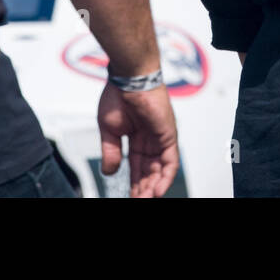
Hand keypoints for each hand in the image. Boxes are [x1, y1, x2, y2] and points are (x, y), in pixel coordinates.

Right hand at [97, 82, 179, 197]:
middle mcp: (152, 139)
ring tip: (145, 201)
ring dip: (153, 187)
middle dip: (143, 189)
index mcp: (137, 137)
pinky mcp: (169, 135)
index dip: (133, 183)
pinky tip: (156, 192)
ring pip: (160, 169)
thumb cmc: (117, 95)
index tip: (128, 197)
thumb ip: (111, 152)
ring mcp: (161, 137)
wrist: (129, 77)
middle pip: (149, 171)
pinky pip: (170, 161)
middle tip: (137, 202)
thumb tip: (110, 173)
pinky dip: (165, 178)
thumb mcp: (109, 130)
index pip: (137, 166)